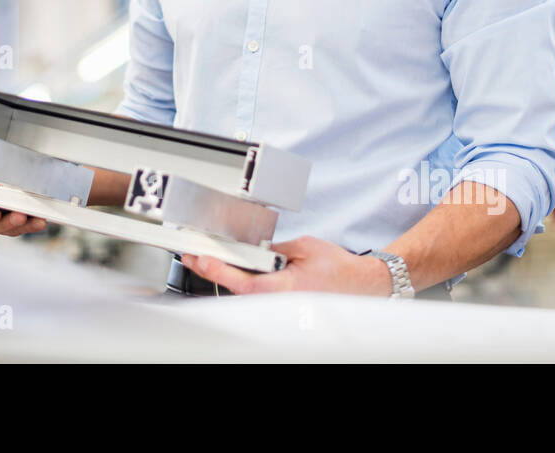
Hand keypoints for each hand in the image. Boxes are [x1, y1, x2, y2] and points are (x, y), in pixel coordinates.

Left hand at [181, 236, 390, 295]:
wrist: (363, 286)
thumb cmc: (339, 269)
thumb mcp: (304, 247)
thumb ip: (275, 248)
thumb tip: (251, 248)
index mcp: (286, 288)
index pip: (244, 281)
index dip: (218, 270)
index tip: (200, 259)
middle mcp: (281, 303)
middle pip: (238, 289)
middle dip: (215, 271)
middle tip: (192, 256)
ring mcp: (281, 308)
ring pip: (245, 293)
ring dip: (226, 276)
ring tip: (205, 260)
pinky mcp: (283, 307)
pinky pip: (256, 295)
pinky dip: (242, 282)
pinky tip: (231, 270)